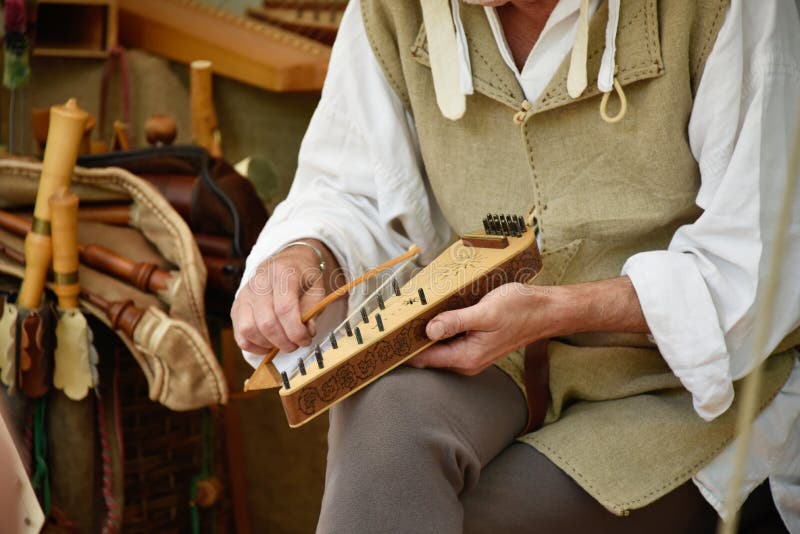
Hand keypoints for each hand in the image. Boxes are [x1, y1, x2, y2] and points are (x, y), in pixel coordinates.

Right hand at [231, 239, 338, 353]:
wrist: (288, 262)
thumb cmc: (304, 277)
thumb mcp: (317, 288)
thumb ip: (313, 310)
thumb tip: (306, 332)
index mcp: (283, 272)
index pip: (285, 308)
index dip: (296, 331)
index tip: (305, 340)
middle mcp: (259, 281)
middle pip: (266, 322)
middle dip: (284, 341)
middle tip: (296, 344)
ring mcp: (245, 293)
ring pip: (249, 329)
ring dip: (269, 344)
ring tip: (283, 343)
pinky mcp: (237, 306)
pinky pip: (239, 333)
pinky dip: (253, 345)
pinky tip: (268, 344)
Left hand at [408, 276, 648, 374]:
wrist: (545, 310)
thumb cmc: (519, 309)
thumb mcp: (485, 312)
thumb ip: (455, 322)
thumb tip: (428, 330)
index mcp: (466, 357)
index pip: (423, 359)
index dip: (404, 348)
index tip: (387, 334)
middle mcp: (466, 361)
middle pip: (428, 354)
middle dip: (413, 338)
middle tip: (396, 316)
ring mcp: (471, 354)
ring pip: (438, 346)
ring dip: (427, 331)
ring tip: (412, 311)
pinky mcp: (476, 344)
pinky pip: (450, 340)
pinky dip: (441, 329)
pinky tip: (436, 312)